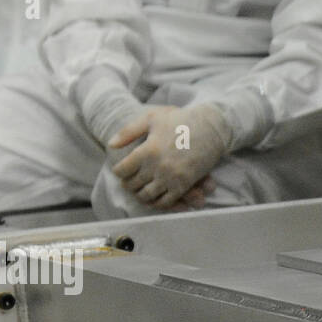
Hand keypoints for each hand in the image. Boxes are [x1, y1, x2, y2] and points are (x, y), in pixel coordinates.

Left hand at [109, 104, 228, 209]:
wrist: (211, 127)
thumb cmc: (180, 120)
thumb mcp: (151, 118)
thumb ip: (128, 132)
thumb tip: (110, 144)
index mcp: (147, 151)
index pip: (122, 171)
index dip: (118, 171)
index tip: (121, 170)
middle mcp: (157, 167)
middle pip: (132, 185)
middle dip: (127, 184)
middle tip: (128, 181)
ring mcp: (171, 178)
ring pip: (146, 196)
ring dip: (140, 194)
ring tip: (140, 189)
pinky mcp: (184, 185)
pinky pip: (166, 202)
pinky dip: (157, 203)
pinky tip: (155, 197)